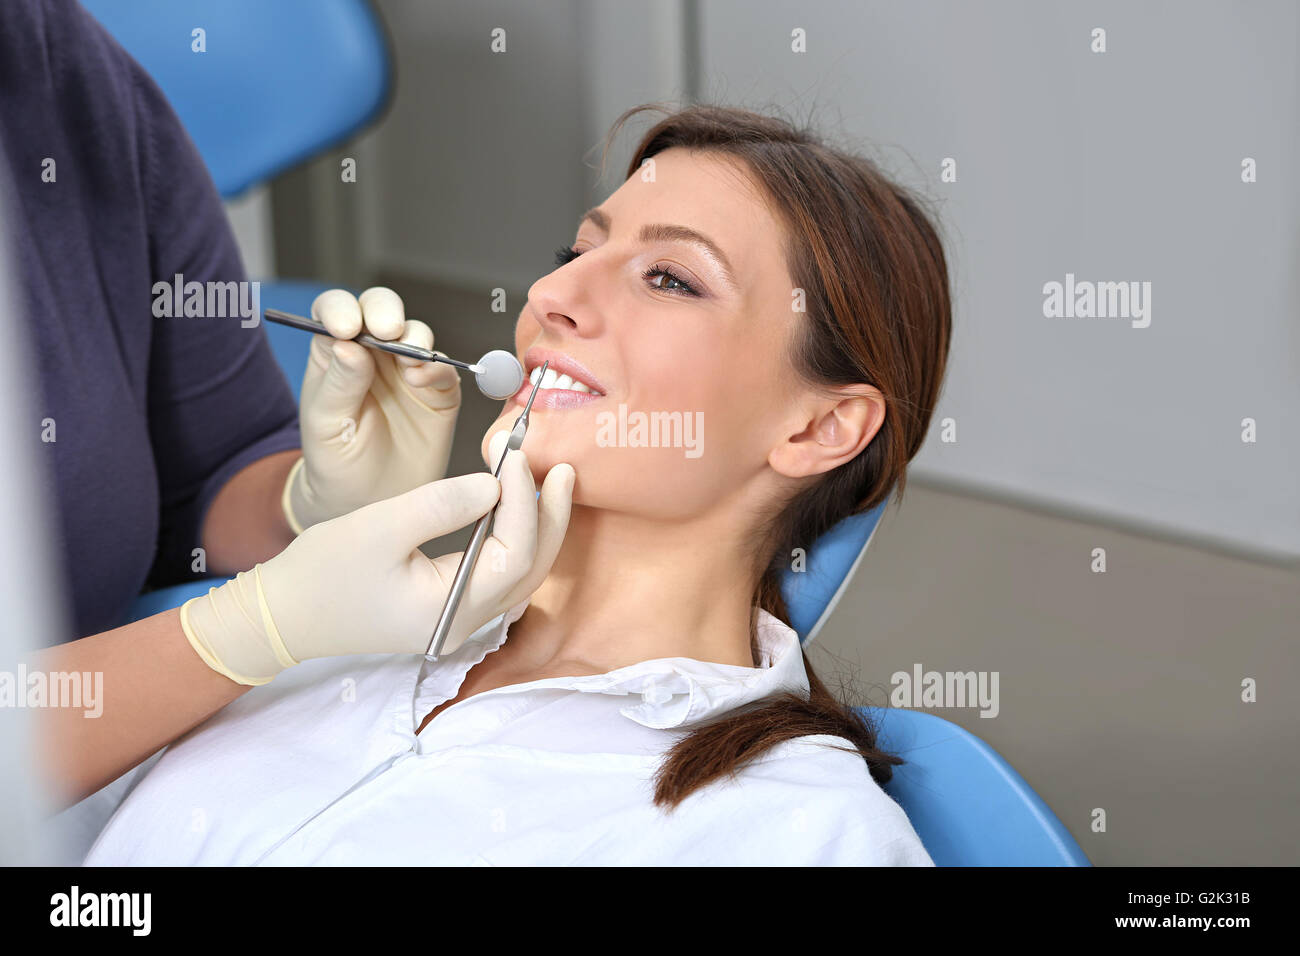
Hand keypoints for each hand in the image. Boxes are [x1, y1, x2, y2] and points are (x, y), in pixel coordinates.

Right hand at [183, 432, 575, 683]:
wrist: (286, 614)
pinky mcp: (451, 604)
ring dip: (537, 524)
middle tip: (560, 467)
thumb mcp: (381, 527)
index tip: (513, 453)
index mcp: (452, 609)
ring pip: (521, 571)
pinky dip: (515, 535)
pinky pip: (499, 571)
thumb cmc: (324, 573)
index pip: (514, 553)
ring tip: (548, 479)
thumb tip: (495, 485)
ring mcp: (461, 617)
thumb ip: (443, 505)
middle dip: (549, 514)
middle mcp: (466, 621)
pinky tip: (517, 505)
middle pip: (531, 567)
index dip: (524, 500)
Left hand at [283, 287, 462, 532]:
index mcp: (336, 353)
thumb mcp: (325, 424)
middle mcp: (373, 354)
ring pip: (417, 334)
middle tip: (386, 331)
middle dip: (386, 312)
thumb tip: (348, 344)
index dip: (342, 309)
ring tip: (408, 363)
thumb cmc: (337, 462)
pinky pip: (443, 369)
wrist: (368, 502)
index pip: (336, 311)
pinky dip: (436, 368)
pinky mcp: (438, 393)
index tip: (346, 327)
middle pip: (382, 310)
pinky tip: (421, 381)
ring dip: (414, 339)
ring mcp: (408, 371)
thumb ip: (339, 383)